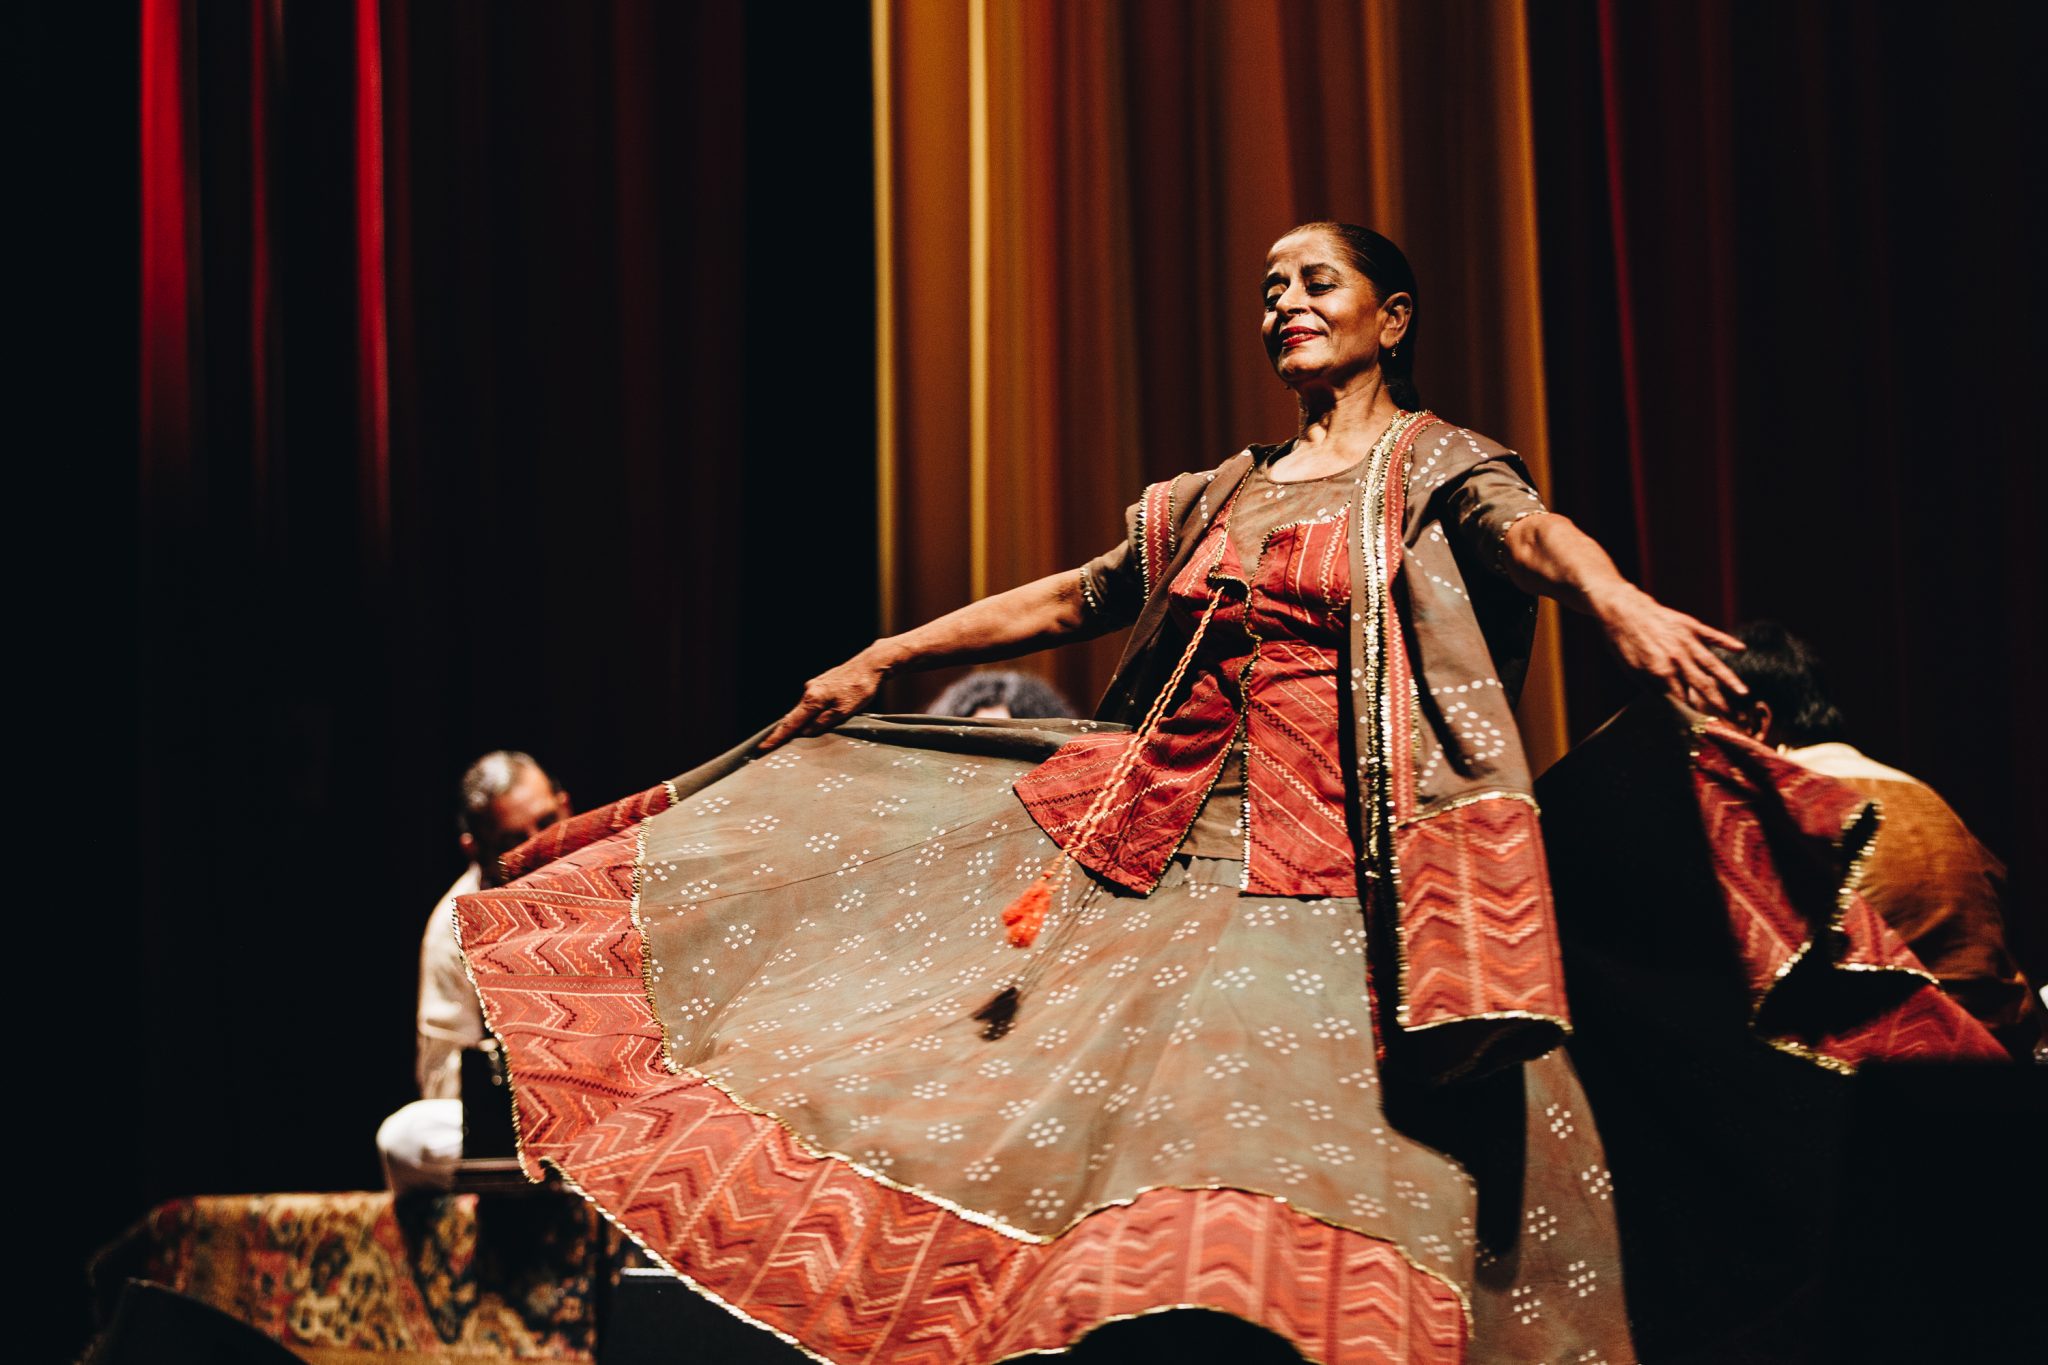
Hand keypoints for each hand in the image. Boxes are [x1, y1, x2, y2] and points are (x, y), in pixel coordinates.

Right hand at [757, 649, 889, 751]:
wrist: (870, 665)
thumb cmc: (860, 688)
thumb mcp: (844, 711)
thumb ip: (823, 722)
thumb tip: (805, 732)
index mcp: (813, 698)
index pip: (791, 722)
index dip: (777, 736)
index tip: (763, 747)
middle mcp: (809, 690)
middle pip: (794, 715)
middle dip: (784, 731)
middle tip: (771, 745)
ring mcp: (814, 685)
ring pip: (804, 709)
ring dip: (799, 722)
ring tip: (791, 737)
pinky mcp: (822, 684)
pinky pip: (811, 703)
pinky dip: (808, 713)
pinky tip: (811, 720)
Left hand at [1589, 584, 1747, 714]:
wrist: (1622, 610)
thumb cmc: (1623, 642)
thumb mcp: (1632, 670)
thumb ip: (1652, 689)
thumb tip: (1666, 707)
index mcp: (1661, 672)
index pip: (1683, 699)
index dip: (1695, 714)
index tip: (1708, 726)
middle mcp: (1678, 658)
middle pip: (1703, 686)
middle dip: (1719, 704)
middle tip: (1734, 719)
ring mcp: (1687, 641)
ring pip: (1713, 664)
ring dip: (1730, 680)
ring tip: (1744, 694)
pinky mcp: (1691, 625)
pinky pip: (1713, 635)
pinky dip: (1727, 641)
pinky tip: (1740, 649)